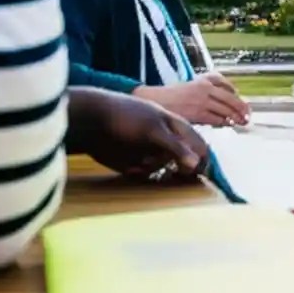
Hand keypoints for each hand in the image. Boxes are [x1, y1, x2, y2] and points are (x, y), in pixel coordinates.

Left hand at [68, 89, 209, 180]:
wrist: (91, 121)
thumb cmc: (126, 118)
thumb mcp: (154, 131)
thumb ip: (177, 147)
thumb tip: (197, 164)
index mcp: (176, 128)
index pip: (199, 146)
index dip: (202, 161)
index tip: (197, 173)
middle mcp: (167, 141)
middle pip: (183, 163)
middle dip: (175, 169)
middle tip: (166, 170)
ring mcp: (152, 152)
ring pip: (164, 170)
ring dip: (154, 169)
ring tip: (139, 162)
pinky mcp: (137, 163)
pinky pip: (147, 175)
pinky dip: (140, 173)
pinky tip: (130, 166)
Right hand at [135, 73, 248, 126]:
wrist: (154, 101)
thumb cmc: (171, 96)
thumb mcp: (190, 86)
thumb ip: (207, 91)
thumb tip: (224, 102)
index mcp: (203, 79)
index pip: (225, 83)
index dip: (235, 92)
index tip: (241, 99)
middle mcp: (204, 88)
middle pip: (229, 97)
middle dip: (241, 107)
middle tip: (248, 115)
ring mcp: (201, 100)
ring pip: (225, 109)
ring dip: (235, 116)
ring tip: (242, 122)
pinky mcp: (197, 113)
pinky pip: (216, 119)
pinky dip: (224, 122)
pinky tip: (227, 125)